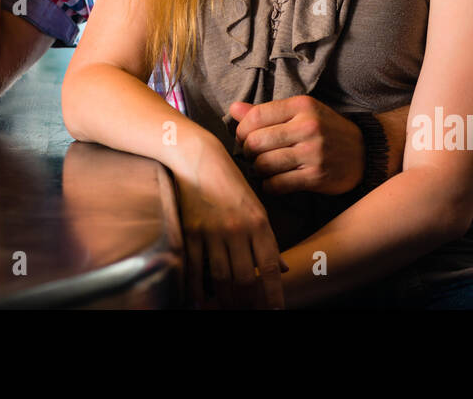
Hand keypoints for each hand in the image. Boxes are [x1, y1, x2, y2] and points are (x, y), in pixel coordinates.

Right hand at [175, 145, 286, 308]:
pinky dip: (198, 289)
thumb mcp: (256, 206)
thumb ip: (268, 239)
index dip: (273, 294)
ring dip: (225, 300)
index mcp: (259, 223)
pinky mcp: (191, 231)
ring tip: (226, 310)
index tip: (275, 311)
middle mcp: (238, 230)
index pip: (270, 267)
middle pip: (246, 278)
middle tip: (247, 313)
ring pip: (222, 278)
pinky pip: (195, 268)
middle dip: (248, 303)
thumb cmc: (230, 182)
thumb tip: (282, 268)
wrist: (198, 159)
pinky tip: (201, 302)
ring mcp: (213, 232)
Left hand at [230, 96, 364, 195]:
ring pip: (263, 165)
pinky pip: (277, 184)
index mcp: (302, 106)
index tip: (245, 137)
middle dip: (247, 151)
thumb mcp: (301, 112)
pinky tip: (273, 181)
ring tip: (263, 167)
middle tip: (252, 155)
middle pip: (255, 142)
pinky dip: (269, 185)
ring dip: (257, 170)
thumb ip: (266, 111)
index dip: (242, 130)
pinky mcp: (316, 177)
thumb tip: (233, 108)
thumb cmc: (326, 129)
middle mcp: (308, 127)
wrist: (365, 152)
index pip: (255, 117)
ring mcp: (313, 153)